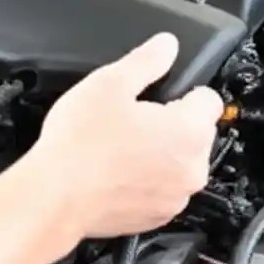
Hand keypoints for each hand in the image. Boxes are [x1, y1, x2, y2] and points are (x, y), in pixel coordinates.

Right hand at [17, 33, 223, 238]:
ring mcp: (176, 197)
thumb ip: (146, 61)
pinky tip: (116, 172)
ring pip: (179, 163)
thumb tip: (167, 46)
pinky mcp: (157, 217)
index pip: (210, 100)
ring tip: (120, 148)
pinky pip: (162, 190)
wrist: (54, 198)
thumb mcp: (109, 83)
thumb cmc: (79, 144)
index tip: (159, 95)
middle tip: (131, 120)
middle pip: (196, 133)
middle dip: (171, 124)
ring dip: (160, 154)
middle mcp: (192, 169)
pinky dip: (147, 181)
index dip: (183, 92)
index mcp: (189, 131)